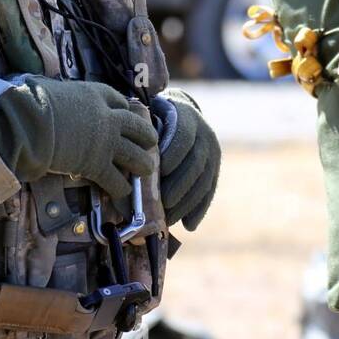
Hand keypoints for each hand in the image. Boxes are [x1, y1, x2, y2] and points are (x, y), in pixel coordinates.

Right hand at [0, 76, 156, 197]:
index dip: (124, 110)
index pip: (119, 101)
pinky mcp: (97, 165)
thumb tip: (37, 87)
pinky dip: (120, 188)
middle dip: (146, 136)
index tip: (125, 115)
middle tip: (150, 142)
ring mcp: (106, 142)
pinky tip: (122, 192)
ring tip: (146, 169)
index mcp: (96, 94)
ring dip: (143, 164)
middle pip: (138, 127)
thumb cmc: (32, 101)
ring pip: (135, 155)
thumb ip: (55, 92)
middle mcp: (107, 117)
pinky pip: (115, 180)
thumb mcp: (51, 88)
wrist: (30, 121)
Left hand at [151, 88, 220, 230]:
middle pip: (195, 163)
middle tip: (163, 204)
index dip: (173, 156)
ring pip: (204, 180)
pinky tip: (189, 225)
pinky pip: (209, 190)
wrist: (181, 112)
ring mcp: (212, 151)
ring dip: (187, 203)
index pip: (183, 138)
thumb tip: (123, 167)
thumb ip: (143, 139)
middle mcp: (204, 133)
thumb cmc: (155, 119)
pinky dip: (199, 209)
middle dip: (180, 186)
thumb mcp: (150, 120)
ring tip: (170, 219)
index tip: (159, 174)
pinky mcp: (215, 166)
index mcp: (186, 117)